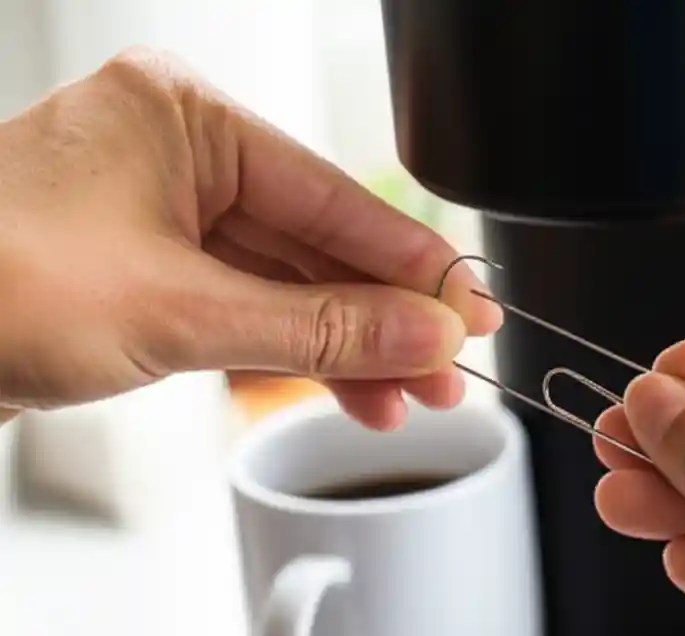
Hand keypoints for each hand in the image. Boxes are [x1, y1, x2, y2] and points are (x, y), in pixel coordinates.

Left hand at [0, 48, 500, 427]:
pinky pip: (243, 307)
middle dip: (383, 317)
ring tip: (406, 398)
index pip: (332, 195)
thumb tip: (420, 333)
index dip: (411, 265)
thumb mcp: (180, 313)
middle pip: (316, 242)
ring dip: (345, 346)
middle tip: (448, 370)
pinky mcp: (145, 272)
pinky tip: (343, 388)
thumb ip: (318, 328)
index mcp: (183, 116)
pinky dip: (291, 352)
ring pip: (284, 283)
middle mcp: (175, 154)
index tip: (468, 312)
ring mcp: (158, 214)